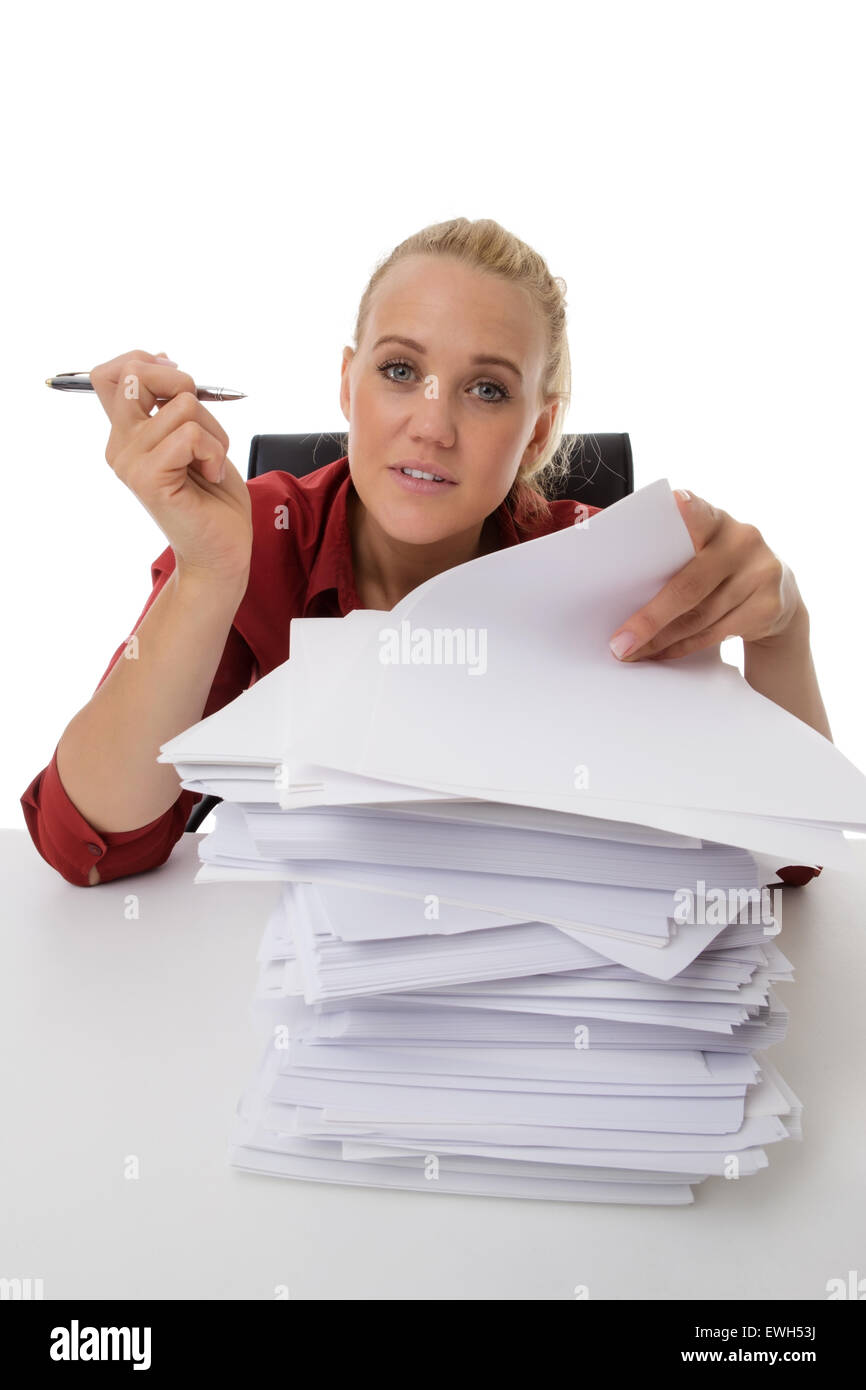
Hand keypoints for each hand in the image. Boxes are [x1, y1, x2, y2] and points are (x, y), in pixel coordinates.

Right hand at [90, 348, 252, 586]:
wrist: (221, 551)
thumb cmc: (211, 497)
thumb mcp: (191, 436)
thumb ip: (169, 404)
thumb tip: (161, 358)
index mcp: (125, 434)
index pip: (111, 374)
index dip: (145, 361)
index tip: (179, 382)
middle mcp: (120, 446)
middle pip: (138, 375)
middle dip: (183, 384)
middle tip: (202, 426)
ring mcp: (130, 463)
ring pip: (182, 406)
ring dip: (214, 432)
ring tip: (208, 463)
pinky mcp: (149, 479)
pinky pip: (191, 434)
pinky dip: (214, 451)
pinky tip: (210, 475)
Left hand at [608, 489, 804, 661]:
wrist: (777, 593)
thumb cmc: (718, 568)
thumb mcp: (704, 548)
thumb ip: (675, 553)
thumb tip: (620, 589)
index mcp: (716, 520)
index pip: (700, 512)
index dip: (689, 509)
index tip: (677, 502)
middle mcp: (742, 541)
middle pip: (689, 586)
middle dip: (650, 619)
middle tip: (620, 642)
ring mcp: (760, 574)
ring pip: (699, 617)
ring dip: (661, 639)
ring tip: (633, 651)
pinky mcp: (768, 607)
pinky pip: (715, 634)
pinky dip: (683, 646)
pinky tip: (662, 651)